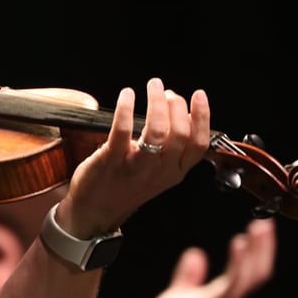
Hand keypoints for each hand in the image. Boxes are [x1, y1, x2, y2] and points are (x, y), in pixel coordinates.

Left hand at [57, 77, 210, 236]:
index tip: (198, 96)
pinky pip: (123, 130)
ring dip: (155, 102)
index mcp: (174, 172)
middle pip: (179, 133)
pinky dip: (126, 108)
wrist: (95, 211)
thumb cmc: (126, 185)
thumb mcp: (158, 172)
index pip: (199, 144)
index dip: (202, 117)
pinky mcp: (111, 160)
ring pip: (155, 130)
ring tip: (153, 86)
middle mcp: (159, 171)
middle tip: (165, 90)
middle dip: (175, 104)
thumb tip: (180, 111)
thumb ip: (171, 148)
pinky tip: (127, 95)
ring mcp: (136, 166)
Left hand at [139, 217, 276, 297]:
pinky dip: (239, 261)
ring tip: (259, 227)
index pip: (250, 271)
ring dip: (259, 250)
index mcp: (224, 295)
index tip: (259, 229)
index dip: (258, 251)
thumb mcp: (179, 292)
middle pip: (258, 271)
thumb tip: (196, 253)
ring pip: (253, 274)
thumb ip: (189, 275)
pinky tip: (239, 243)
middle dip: (265, 247)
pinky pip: (233, 281)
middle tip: (267, 222)